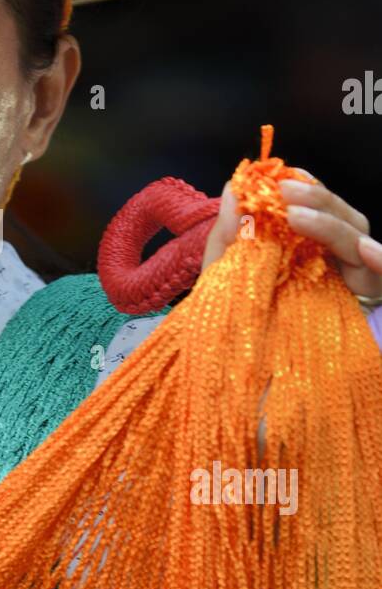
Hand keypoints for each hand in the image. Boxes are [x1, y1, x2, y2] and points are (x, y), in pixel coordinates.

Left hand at [201, 168, 381, 459]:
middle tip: (286, 194)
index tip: (282, 178)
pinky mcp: (364, 315)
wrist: (243, 409)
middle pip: (345, 223)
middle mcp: (336, 273)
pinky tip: (368, 252)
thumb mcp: (222, 288)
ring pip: (363, 245)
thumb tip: (233, 187)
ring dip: (336, 226)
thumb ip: (228, 239)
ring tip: (299, 219)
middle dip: (319, 203)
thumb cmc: (232, 343)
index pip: (320, 215)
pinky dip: (381, 264)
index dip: (308, 192)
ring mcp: (353, 293)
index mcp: (304, 259)